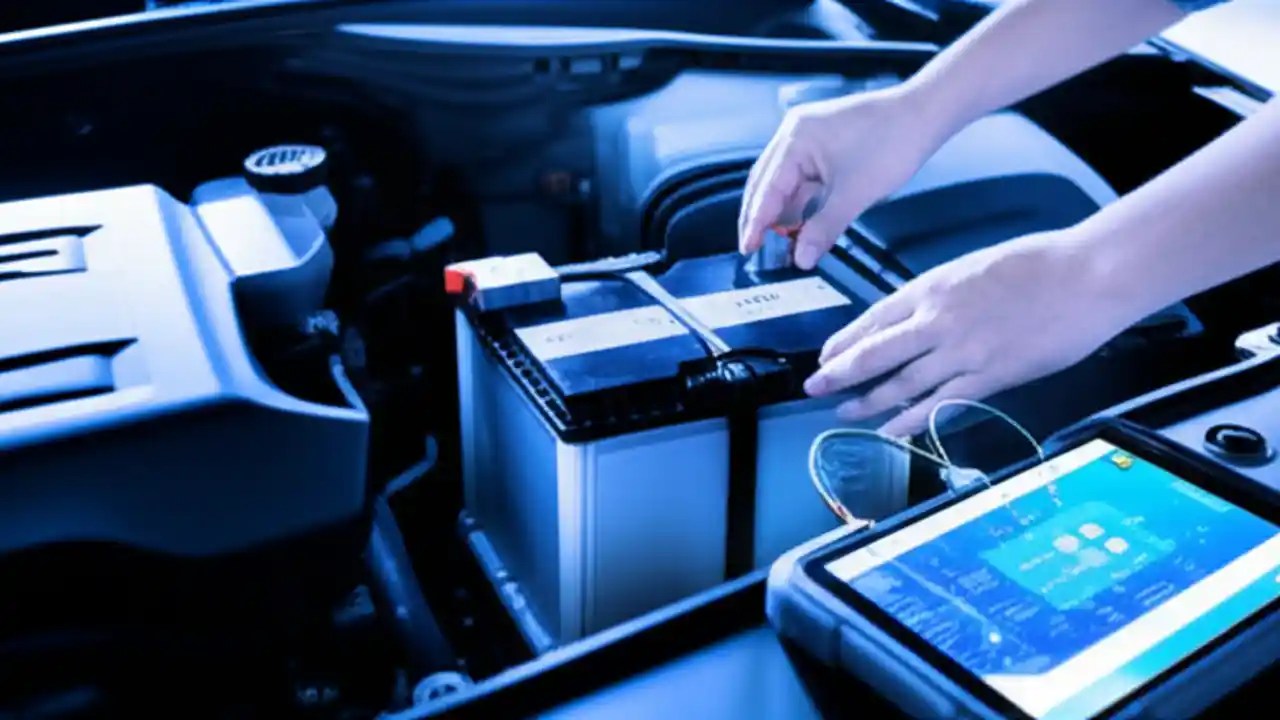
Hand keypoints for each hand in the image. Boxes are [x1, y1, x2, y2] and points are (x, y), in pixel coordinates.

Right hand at [738, 86, 947, 269]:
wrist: (927, 114)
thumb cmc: (894, 140)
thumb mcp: (856, 193)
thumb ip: (823, 228)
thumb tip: (801, 258)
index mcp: (796, 139)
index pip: (765, 188)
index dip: (756, 222)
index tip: (748, 249)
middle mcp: (796, 134)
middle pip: (767, 184)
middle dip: (763, 219)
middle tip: (758, 251)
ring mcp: (811, 139)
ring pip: (787, 184)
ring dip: (784, 213)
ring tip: (782, 244)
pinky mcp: (826, 147)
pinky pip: (805, 180)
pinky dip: (802, 204)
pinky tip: (803, 224)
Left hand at [802, 231, 1139, 436]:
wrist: (1086, 275)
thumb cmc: (1040, 263)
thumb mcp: (975, 267)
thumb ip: (943, 294)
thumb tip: (920, 316)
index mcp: (933, 286)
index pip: (873, 318)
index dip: (846, 341)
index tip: (827, 355)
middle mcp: (937, 319)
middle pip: (875, 353)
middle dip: (838, 373)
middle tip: (814, 387)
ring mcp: (961, 351)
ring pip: (900, 383)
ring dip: (868, 401)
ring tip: (845, 412)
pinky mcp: (988, 377)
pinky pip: (939, 403)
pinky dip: (911, 420)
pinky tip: (891, 430)